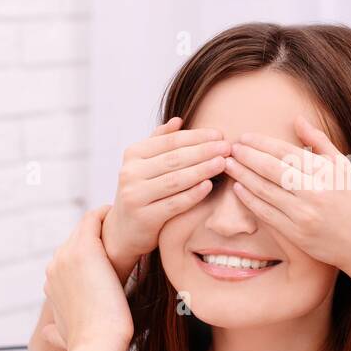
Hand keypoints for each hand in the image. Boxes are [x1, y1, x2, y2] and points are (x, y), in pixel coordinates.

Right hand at [43, 206, 133, 350]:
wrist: (96, 344)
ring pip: (86, 227)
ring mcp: (66, 255)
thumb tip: (46, 334)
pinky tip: (124, 217)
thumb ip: (55, 332)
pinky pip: (93, 218)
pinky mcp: (84, 249)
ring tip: (128, 223)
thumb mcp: (63, 336)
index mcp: (51, 283)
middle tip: (125, 231)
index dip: (91, 253)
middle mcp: (54, 266)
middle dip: (99, 235)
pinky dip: (106, 214)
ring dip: (104, 224)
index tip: (113, 251)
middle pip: (77, 238)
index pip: (70, 257)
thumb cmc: (89, 343)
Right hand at [101, 116, 231, 268]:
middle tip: (227, 147)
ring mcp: (135, 196)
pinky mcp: (144, 218)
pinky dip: (193, 194)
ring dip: (202, 170)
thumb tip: (179, 120)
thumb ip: (159, 141)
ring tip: (223, 163)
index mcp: (133, 154)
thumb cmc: (142, 191)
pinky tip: (209, 186)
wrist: (123, 230)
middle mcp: (130, 173)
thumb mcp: (144, 164)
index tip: (219, 135)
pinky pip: (174, 204)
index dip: (197, 137)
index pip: (170, 141)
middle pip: (174, 159)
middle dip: (204, 151)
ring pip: (175, 180)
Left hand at [223, 114, 350, 270]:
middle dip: (247, 157)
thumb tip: (297, 119)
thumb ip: (319, 142)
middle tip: (230, 148)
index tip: (245, 137)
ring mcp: (304, 214)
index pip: (286, 152)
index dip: (262, 143)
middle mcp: (314, 192)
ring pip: (265, 190)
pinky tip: (238, 188)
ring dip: (243, 176)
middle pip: (271, 169)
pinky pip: (267, 213)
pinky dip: (250, 200)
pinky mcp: (297, 234)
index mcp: (326, 172)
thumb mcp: (343, 167)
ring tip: (228, 165)